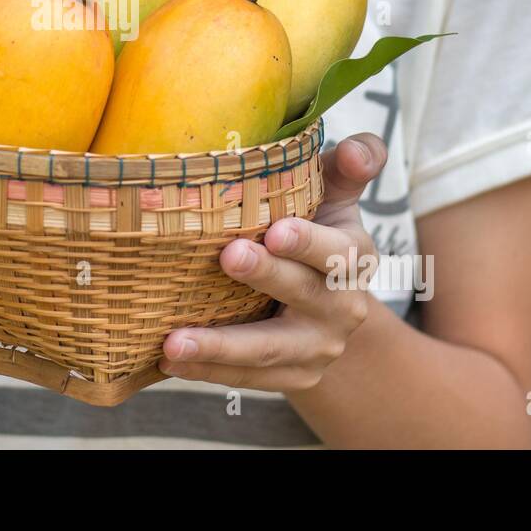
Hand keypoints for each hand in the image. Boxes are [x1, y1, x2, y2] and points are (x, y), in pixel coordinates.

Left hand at [158, 133, 386, 391]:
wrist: (327, 307)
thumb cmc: (316, 229)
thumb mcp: (333, 195)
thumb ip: (346, 165)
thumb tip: (360, 151)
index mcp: (354, 256)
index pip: (337, 251)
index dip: (308, 243)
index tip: (275, 230)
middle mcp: (344, 306)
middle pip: (306, 295)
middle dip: (267, 278)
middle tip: (226, 257)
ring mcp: (319, 347)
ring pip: (271, 350)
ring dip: (222, 347)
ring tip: (174, 342)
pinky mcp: (294, 376)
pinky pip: (250, 379)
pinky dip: (210, 372)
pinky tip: (170, 361)